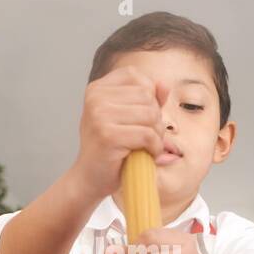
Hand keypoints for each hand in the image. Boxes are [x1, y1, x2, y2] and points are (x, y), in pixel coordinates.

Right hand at [71, 65, 169, 200]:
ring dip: (156, 134)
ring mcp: (100, 115)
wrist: (90, 178)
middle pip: (147, 96)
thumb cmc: (110, 148)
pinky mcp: (108, 135)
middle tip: (146, 137)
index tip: (141, 117)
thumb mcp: (128, 118)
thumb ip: (147, 99)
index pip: (136, 76)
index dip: (148, 95)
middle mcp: (96, 98)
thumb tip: (164, 85)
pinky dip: (154, 147)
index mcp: (97, 88)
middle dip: (155, 118)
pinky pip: (147, 135)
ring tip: (146, 145)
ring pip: (150, 115)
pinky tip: (146, 154)